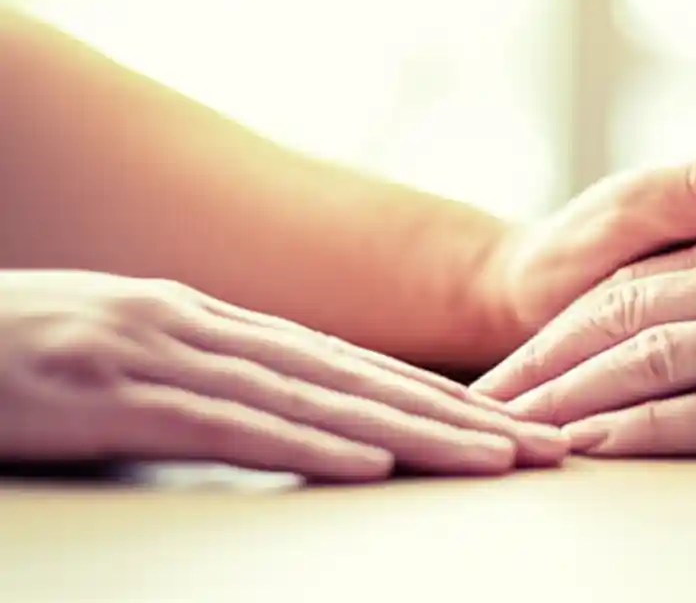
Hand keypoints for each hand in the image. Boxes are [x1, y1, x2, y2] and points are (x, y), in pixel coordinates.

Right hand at [0, 270, 566, 478]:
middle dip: (462, 416)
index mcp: (214, 322)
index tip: (516, 427)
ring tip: (495, 462)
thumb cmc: (17, 362)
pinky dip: (303, 445)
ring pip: (314, 398)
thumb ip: (214, 384)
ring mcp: (156, 352)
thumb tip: (301, 421)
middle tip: (548, 447)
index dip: (441, 396)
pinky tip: (369, 467)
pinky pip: (224, 424)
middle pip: (359, 377)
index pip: (354, 365)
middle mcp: (202, 324)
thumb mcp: (130, 366)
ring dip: (414, 434)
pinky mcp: (106, 392)